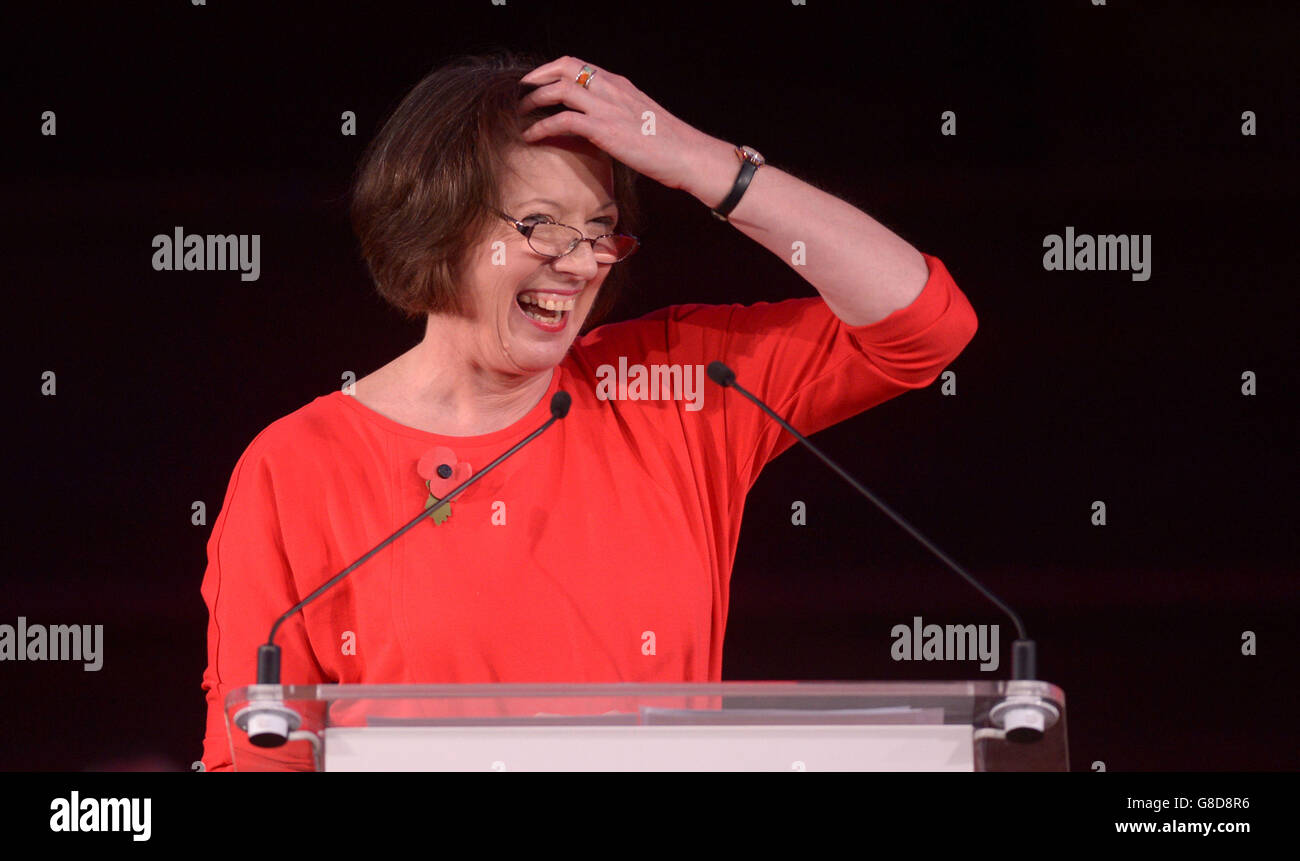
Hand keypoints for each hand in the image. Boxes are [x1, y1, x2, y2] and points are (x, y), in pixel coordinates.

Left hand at [517, 56, 721, 192]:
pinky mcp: (604, 129)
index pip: (578, 64)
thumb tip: (598, 126)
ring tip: (519, 114)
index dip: (550, 69)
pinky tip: (531, 137)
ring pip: (559, 90)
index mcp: (620, 84)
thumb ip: (618, 114)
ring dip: (534, 100)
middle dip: (536, 79)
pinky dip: (541, 127)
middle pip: (564, 69)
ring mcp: (607, 108)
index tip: (536, 81)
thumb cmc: (669, 144)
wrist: (689, 155)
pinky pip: (562, 121)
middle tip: (520, 94)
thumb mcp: (641, 119)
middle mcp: (611, 89)